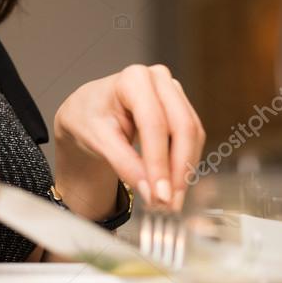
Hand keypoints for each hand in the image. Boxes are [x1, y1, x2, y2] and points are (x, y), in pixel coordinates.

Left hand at [54, 64, 204, 210]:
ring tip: (171, 200)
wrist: (89, 110)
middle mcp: (158, 79)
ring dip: (186, 170)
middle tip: (170, 203)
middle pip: (182, 127)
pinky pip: (192, 137)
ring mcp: (173, 91)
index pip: (153, 123)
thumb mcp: (97, 139)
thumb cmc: (89, 117)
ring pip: (192, 134)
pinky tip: (175, 184)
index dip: (159, 162)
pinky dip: (186, 163)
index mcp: (132, 79)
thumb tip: (152, 192)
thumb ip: (124, 164)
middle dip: (178, 169)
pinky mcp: (181, 106)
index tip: (160, 194)